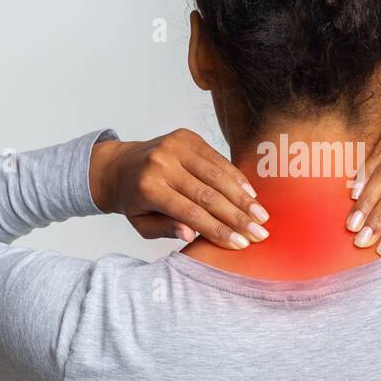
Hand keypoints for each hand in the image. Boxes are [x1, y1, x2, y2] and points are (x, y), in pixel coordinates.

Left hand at [89, 129, 268, 248]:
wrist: (119, 165)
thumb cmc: (133, 200)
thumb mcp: (141, 224)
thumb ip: (165, 229)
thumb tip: (191, 235)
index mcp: (148, 188)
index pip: (190, 212)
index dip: (217, 229)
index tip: (240, 244)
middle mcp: (161, 163)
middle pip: (207, 194)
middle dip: (237, 216)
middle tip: (259, 233)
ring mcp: (175, 146)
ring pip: (217, 175)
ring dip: (242, 198)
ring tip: (261, 216)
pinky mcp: (187, 136)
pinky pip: (217, 158)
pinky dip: (235, 177)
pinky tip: (251, 194)